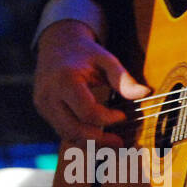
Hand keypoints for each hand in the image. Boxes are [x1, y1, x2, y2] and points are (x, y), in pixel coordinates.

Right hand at [33, 19, 149, 145]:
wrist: (56, 44)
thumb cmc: (85, 52)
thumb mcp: (106, 59)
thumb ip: (123, 78)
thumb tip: (144, 93)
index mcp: (65, 79)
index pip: (88, 112)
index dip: (108, 118)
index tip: (123, 115)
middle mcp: (49, 94)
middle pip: (74, 129)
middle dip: (99, 139)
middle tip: (119, 141)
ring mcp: (43, 104)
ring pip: (66, 134)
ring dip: (90, 142)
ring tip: (110, 140)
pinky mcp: (42, 110)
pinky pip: (61, 130)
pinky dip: (79, 136)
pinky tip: (96, 134)